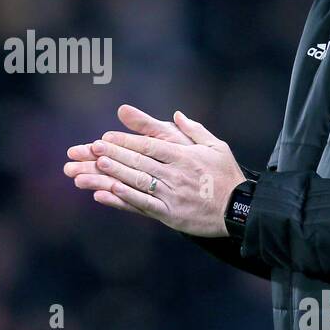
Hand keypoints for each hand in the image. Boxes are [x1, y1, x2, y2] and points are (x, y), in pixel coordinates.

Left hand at [63, 104, 244, 237]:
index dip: (126, 141)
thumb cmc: (227, 176)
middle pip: (139, 162)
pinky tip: (105, 194)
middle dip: (113, 155)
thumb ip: (194, 130)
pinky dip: (123, 199)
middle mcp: (176, 174)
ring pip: (137, 182)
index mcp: (184, 156)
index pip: (150, 146)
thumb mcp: (215, 147)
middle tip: (89, 149)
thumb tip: (176, 115)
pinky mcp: (170, 214)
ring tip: (93, 167)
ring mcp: (172, 195)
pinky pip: (143, 205)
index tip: (105, 137)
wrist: (240, 210)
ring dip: (113, 175)